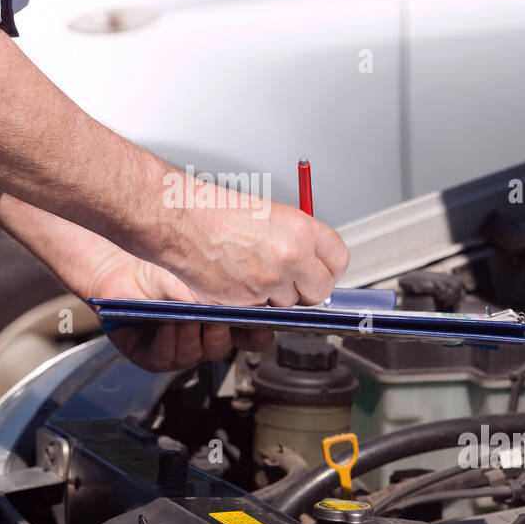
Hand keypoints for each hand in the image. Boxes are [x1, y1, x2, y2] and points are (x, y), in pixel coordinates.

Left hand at [85, 247, 273, 371]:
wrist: (124, 268)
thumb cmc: (164, 268)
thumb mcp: (200, 275)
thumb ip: (225, 291)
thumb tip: (250, 300)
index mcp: (223, 321)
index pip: (251, 338)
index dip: (257, 336)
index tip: (259, 328)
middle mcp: (202, 339)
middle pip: (221, 347)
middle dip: (218, 332)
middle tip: (215, 317)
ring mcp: (178, 350)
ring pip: (193, 353)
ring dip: (189, 334)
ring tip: (185, 316)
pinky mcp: (151, 356)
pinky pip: (164, 356)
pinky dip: (166, 339)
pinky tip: (166, 323)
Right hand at [161, 192, 349, 306]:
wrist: (184, 221)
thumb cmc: (220, 213)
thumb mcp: (272, 216)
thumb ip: (298, 241)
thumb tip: (312, 265)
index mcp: (303, 230)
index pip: (339, 260)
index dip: (328, 268)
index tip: (320, 271)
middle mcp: (293, 257)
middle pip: (321, 290)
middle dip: (307, 289)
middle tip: (288, 279)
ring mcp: (271, 281)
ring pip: (290, 305)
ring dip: (276, 297)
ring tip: (253, 271)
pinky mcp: (250, 301)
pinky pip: (263, 310)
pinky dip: (253, 302)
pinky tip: (238, 279)